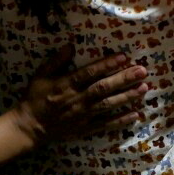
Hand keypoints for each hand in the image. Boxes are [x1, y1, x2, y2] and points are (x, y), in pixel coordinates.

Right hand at [15, 45, 148, 144]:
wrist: (29, 127)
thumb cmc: (35, 98)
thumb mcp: (40, 76)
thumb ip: (56, 61)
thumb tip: (71, 45)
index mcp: (66, 85)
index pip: (89, 73)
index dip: (107, 64)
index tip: (124, 57)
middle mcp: (77, 100)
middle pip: (103, 88)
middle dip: (124, 79)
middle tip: (142, 71)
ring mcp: (82, 116)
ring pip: (108, 105)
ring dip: (127, 97)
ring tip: (144, 88)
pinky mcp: (85, 128)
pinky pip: (105, 124)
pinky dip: (121, 120)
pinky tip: (135, 114)